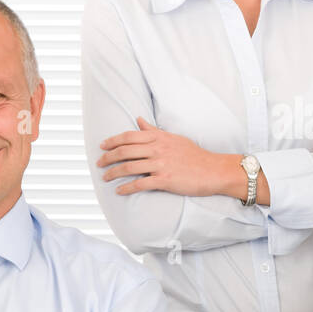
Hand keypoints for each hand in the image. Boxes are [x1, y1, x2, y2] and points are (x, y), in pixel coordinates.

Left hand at [97, 118, 222, 196]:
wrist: (213, 170)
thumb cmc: (194, 155)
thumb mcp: (174, 138)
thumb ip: (154, 131)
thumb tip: (138, 120)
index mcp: (159, 138)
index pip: (129, 136)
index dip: (112, 141)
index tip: (102, 147)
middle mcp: (158, 149)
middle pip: (125, 151)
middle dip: (108, 158)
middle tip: (99, 163)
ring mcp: (161, 164)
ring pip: (129, 167)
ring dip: (113, 173)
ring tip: (105, 177)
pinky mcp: (165, 180)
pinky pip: (141, 184)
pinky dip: (127, 188)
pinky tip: (119, 191)